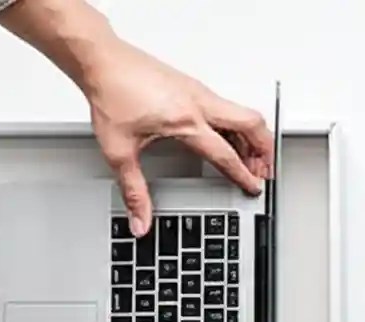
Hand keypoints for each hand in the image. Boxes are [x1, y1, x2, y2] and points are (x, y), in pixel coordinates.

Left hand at [0, 0, 274, 237]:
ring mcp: (198, 91)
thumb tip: (139, 219)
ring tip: (251, 158)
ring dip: (252, 136)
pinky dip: (237, 124)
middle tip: (264, 171)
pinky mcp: (192, 85)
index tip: (253, 188)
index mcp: (186, 121)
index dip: (243, 175)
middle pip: (252, 124)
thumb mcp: (119, 150)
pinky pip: (227, 106)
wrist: (100, 59)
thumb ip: (133, 190)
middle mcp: (198, 103)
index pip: (226, 155)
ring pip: (242, 113)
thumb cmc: (110, 93)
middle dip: (265, 150)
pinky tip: (227, 135)